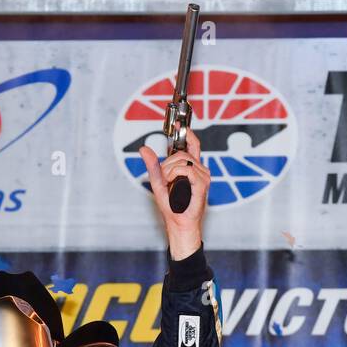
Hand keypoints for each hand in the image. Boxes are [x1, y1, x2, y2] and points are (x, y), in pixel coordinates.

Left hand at [138, 127, 207, 259]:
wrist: (179, 223)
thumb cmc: (172, 207)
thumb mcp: (158, 182)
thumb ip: (153, 165)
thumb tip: (143, 149)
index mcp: (191, 168)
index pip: (192, 145)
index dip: (186, 133)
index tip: (178, 123)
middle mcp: (199, 170)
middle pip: (182, 153)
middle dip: (167, 163)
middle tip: (165, 178)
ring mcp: (203, 176)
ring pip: (182, 160)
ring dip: (169, 171)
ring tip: (169, 183)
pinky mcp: (202, 183)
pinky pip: (186, 169)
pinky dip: (175, 174)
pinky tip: (172, 182)